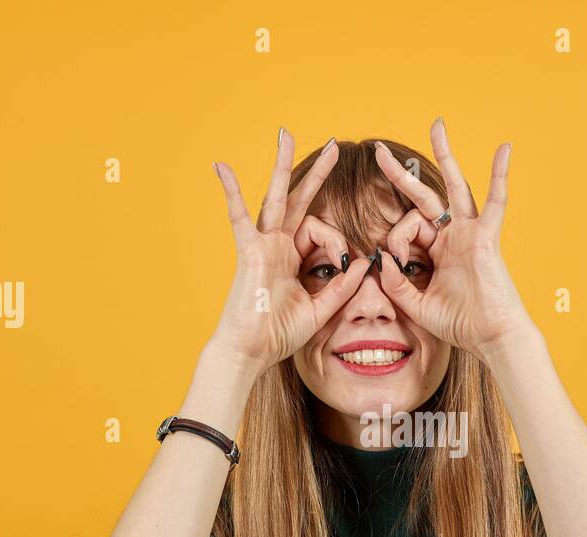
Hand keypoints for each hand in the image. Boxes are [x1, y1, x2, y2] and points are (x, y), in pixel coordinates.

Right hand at [208, 129, 367, 374]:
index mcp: (291, 258)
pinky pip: (239, 217)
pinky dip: (230, 191)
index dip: (336, 243)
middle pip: (298, 200)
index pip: (319, 233)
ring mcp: (261, 245)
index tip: (344, 263)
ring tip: (286, 135)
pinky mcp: (248, 251)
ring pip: (274, 197)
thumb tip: (366, 263)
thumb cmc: (278, 334)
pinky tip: (220, 167)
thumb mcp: (320, 310)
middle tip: (334, 146)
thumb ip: (342, 287)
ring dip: (281, 165)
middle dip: (317, 173)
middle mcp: (276, 246)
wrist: (251, 351)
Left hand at [370, 118, 536, 361]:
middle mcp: (454, 237)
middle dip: (400, 174)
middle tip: (378, 151)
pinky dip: (501, 174)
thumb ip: (397, 284)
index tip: (392, 265)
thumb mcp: (418, 305)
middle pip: (424, 197)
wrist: (491, 337)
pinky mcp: (486, 235)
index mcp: (438, 252)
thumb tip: (381, 261)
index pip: (406, 231)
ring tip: (436, 126)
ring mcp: (470, 233)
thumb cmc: (461, 325)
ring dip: (445, 155)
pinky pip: (496, 200)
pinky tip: (505, 148)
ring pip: (454, 186)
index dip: (392, 244)